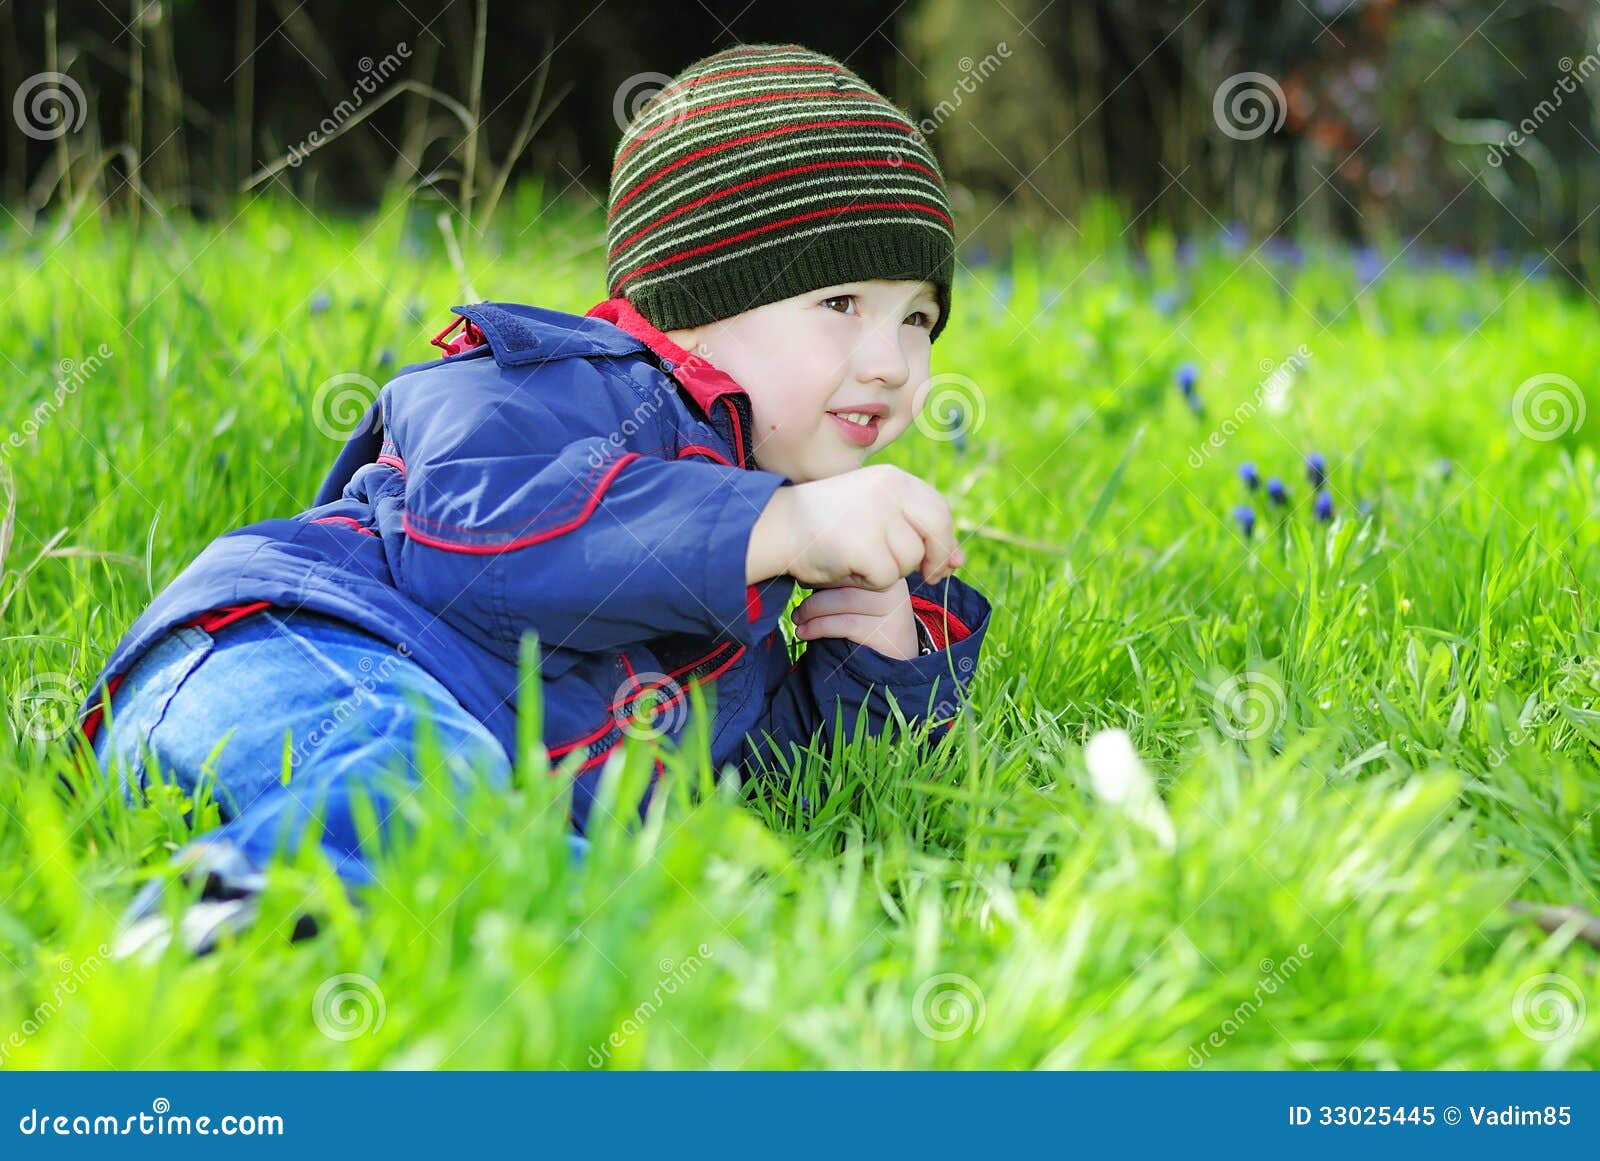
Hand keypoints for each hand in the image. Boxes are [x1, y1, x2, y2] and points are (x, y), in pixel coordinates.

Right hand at [747, 464, 965, 588]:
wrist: (777, 527)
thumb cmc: (824, 524)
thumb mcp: (874, 515)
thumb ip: (914, 530)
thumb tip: (960, 562)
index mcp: (893, 479)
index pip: (939, 510)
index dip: (946, 541)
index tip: (943, 564)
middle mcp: (889, 491)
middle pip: (936, 532)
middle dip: (935, 558)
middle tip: (927, 577)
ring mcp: (877, 517)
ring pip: (908, 560)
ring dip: (887, 571)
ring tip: (856, 559)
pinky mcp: (864, 545)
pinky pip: (885, 578)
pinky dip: (867, 582)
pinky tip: (845, 567)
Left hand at [791, 578, 918, 659]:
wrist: (895, 660)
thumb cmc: (869, 625)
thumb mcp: (859, 598)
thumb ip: (842, 584)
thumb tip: (805, 574)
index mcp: (884, 571)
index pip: (849, 564)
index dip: (823, 575)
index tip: (805, 584)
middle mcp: (893, 585)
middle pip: (846, 579)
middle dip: (815, 594)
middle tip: (798, 609)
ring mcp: (893, 608)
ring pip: (843, 600)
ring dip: (812, 611)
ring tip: (798, 620)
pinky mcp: (886, 631)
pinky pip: (845, 623)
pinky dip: (818, 627)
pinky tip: (805, 632)